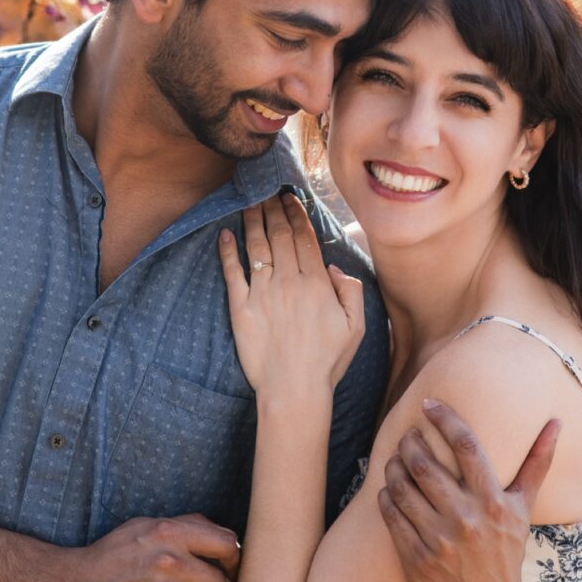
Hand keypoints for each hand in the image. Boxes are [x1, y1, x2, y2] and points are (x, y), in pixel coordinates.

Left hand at [220, 190, 363, 395]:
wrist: (294, 390)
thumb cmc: (327, 361)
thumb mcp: (357, 327)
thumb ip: (351, 291)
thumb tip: (334, 268)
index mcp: (318, 284)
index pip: (305, 239)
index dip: (297, 214)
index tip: (291, 197)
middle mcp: (289, 282)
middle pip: (279, 236)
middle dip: (274, 209)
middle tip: (268, 191)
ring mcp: (263, 294)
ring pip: (257, 247)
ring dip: (252, 221)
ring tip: (249, 203)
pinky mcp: (241, 309)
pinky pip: (233, 273)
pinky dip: (228, 252)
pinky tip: (225, 235)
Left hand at [380, 401, 559, 581]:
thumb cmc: (506, 551)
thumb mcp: (524, 509)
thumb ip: (537, 463)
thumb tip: (556, 422)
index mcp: (494, 502)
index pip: (465, 446)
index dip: (444, 419)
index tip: (429, 405)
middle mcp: (467, 519)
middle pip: (426, 466)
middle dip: (411, 444)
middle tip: (407, 436)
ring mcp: (440, 541)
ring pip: (404, 489)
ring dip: (394, 467)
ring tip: (395, 460)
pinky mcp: (417, 560)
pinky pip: (393, 518)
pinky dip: (387, 497)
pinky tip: (390, 489)